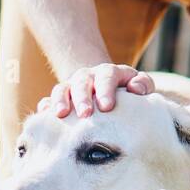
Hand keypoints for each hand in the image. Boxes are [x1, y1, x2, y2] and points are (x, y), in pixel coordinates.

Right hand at [38, 63, 154, 118]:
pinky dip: (46, 107)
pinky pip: (48, 101)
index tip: (107, 107)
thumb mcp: (140, 87)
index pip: (107, 76)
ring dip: (61, 100)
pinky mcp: (60, 100)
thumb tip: (135, 88)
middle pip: (82, 81)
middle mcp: (88, 77)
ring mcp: (71, 87)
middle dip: (82, 97)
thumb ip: (144, 85)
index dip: (106, 90)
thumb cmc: (128, 95)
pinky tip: (45, 116)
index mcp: (109, 73)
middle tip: (85, 114)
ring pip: (62, 88)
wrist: (108, 94)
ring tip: (61, 115)